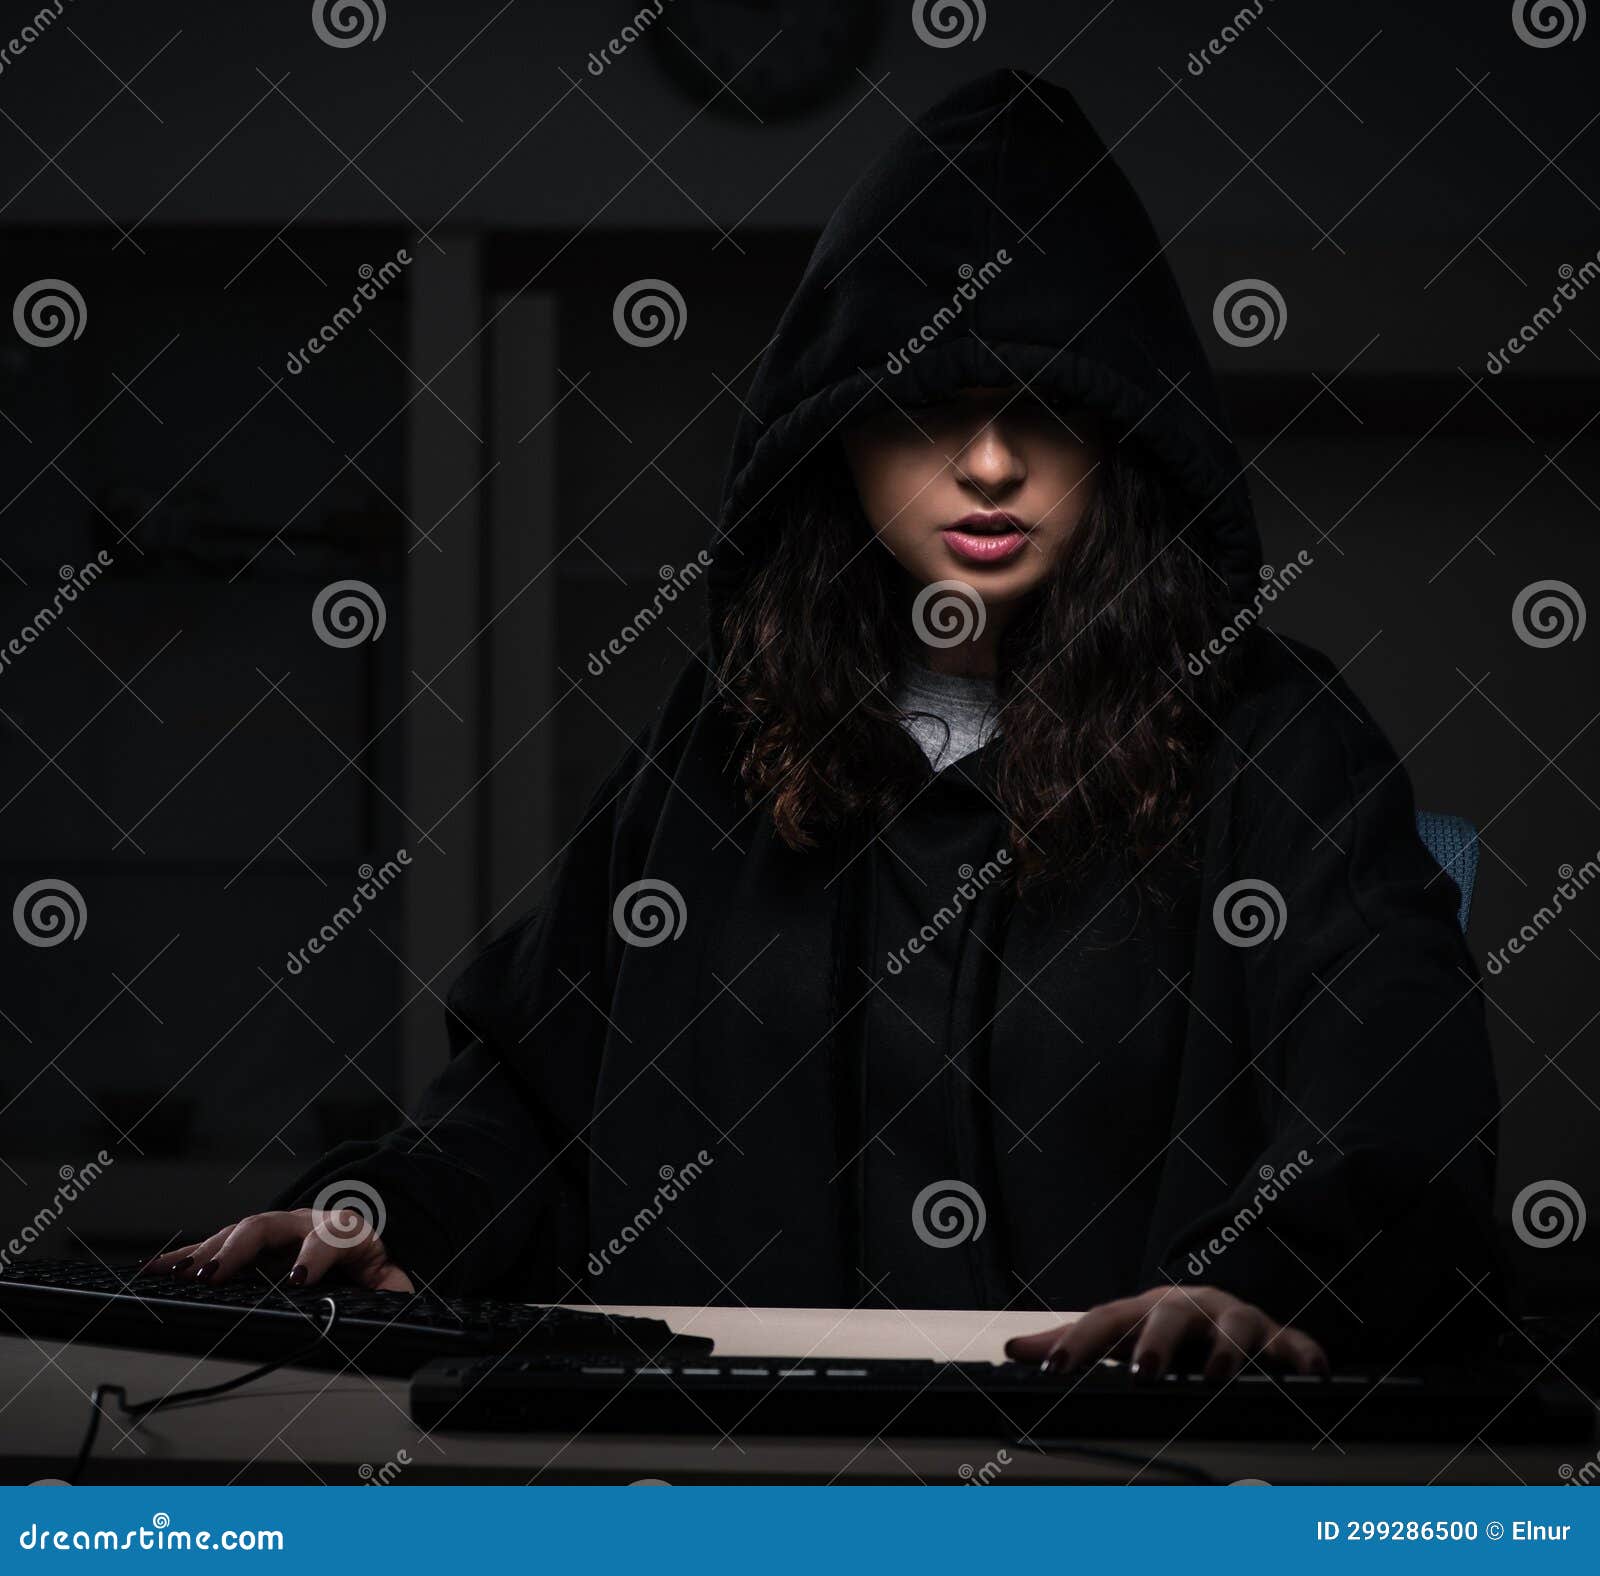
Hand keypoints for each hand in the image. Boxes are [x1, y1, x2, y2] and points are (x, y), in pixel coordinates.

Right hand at [139, 1209, 413, 1293]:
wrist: (368, 1237)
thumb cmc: (375, 1265)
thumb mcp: (393, 1281)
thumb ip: (395, 1296)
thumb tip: (397, 1312)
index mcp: (345, 1231)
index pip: (329, 1236)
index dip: (314, 1255)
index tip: (297, 1279)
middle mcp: (306, 1222)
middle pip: (269, 1226)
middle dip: (241, 1249)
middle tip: (215, 1275)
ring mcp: (277, 1228)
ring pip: (238, 1232)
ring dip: (206, 1252)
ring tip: (178, 1275)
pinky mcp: (253, 1241)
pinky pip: (216, 1243)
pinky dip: (186, 1255)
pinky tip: (156, 1268)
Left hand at [1004, 1284, 1328, 1378]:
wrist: (1220, 1309)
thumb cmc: (1158, 1331)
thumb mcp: (1116, 1333)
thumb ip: (1069, 1342)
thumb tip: (1011, 1348)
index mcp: (1143, 1311)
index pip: (1104, 1322)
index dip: (1078, 1343)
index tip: (1055, 1368)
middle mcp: (1188, 1309)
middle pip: (1170, 1316)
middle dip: (1158, 1343)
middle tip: (1145, 1371)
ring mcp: (1233, 1319)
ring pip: (1234, 1327)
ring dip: (1227, 1350)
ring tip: (1219, 1376)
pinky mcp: (1277, 1336)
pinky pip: (1294, 1343)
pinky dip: (1303, 1355)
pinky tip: (1310, 1373)